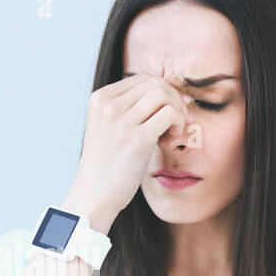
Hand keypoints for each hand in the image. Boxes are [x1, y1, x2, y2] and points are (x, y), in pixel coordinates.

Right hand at [63, 73, 192, 232]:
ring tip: (176, 130)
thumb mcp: (109, 129)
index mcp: (99, 100)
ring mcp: (120, 121)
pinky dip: (178, 122)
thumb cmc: (107, 166)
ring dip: (178, 110)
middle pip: (155, 83)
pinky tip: (173, 138)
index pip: (142, 79)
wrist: (94, 197)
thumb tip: (168, 93)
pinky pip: (169, 114)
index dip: (163, 91)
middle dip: (174, 99)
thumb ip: (129, 109)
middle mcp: (107, 106)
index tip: (173, 109)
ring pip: (163, 94)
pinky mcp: (136, 138)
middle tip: (182, 119)